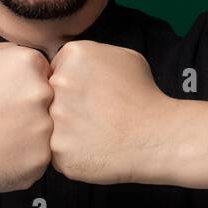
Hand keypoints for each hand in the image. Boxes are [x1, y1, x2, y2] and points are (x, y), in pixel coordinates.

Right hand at [0, 43, 53, 192]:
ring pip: (47, 131)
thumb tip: (30, 58)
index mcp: (30, 62)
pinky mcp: (40, 160)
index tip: (7, 98)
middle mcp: (42, 93)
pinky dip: (23, 158)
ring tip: (0, 137)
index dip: (25, 88)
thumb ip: (8, 51)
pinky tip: (1, 154)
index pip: (45, 74)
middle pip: (50, 101)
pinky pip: (39, 157)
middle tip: (3, 118)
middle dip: (30, 110)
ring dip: (29, 135)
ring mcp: (44, 128)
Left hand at [47, 40, 207, 188]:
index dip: (74, 84)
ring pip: (51, 125)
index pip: (56, 68)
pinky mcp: (58, 151)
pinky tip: (94, 148)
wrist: (157, 136)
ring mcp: (56, 119)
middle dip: (67, 105)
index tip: (91, 95)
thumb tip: (70, 61)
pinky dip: (73, 153)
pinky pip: (58, 151)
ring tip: (95, 132)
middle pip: (49, 95)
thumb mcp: (125, 56)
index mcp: (73, 55)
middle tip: (94, 115)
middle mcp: (59, 83)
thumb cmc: (144, 95)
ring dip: (67, 130)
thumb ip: (92, 54)